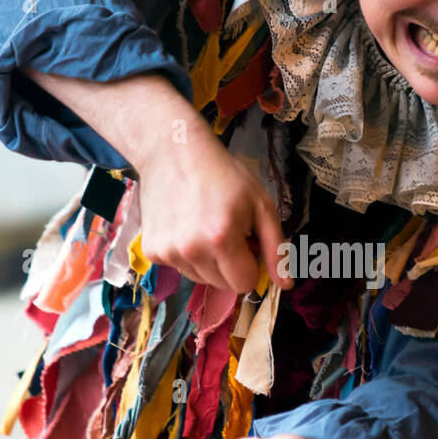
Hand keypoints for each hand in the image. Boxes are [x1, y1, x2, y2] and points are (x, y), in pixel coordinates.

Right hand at [136, 113, 293, 294]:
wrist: (173, 151)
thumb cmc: (224, 174)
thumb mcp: (260, 205)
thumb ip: (275, 248)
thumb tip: (287, 286)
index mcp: (221, 239)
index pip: (244, 284)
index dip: (250, 264)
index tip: (246, 241)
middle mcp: (191, 251)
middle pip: (222, 285)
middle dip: (230, 264)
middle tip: (226, 231)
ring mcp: (167, 252)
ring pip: (200, 279)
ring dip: (208, 262)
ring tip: (204, 227)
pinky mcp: (151, 251)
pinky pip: (179, 268)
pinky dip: (187, 255)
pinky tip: (186, 227)